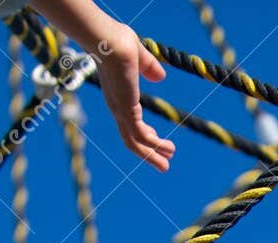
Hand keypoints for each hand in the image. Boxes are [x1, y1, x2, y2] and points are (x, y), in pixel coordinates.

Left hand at [91, 20, 175, 171]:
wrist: (109, 41)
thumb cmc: (119, 41)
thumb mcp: (139, 57)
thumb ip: (149, 67)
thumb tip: (160, 77)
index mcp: (118, 95)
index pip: (130, 121)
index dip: (144, 133)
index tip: (156, 140)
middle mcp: (117, 106)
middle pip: (131, 138)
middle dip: (148, 152)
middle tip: (163, 163)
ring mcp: (120, 110)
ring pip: (135, 142)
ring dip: (151, 156)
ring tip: (166, 166)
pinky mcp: (126, 111)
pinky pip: (141, 135)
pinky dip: (154, 146)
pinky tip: (168, 150)